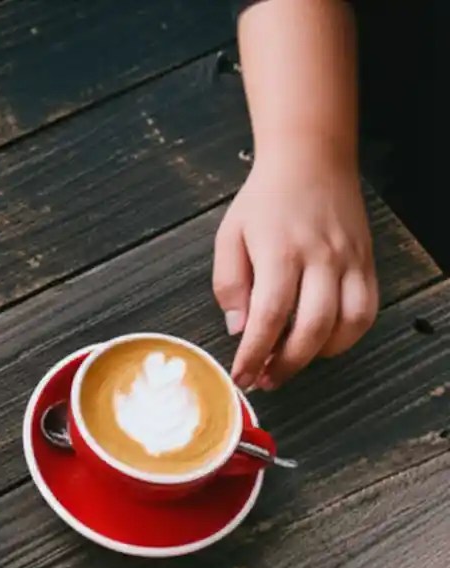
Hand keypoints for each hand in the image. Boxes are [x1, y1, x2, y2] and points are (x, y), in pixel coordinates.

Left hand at [213, 147, 376, 389]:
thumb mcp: (229, 236)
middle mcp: (320, 259)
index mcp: (280, 252)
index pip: (268, 317)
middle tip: (265, 378)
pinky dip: (347, 336)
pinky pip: (367, 310)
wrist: (310, 160)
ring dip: (318, 355)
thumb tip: (239, 329)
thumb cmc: (265, 199)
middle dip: (286, 364)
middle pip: (311, 329)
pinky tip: (322, 342)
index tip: (241, 375)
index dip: (254, 354)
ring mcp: (349, 261)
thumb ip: (229, 284)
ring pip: (347, 325)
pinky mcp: (367, 262)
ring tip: (291, 363)